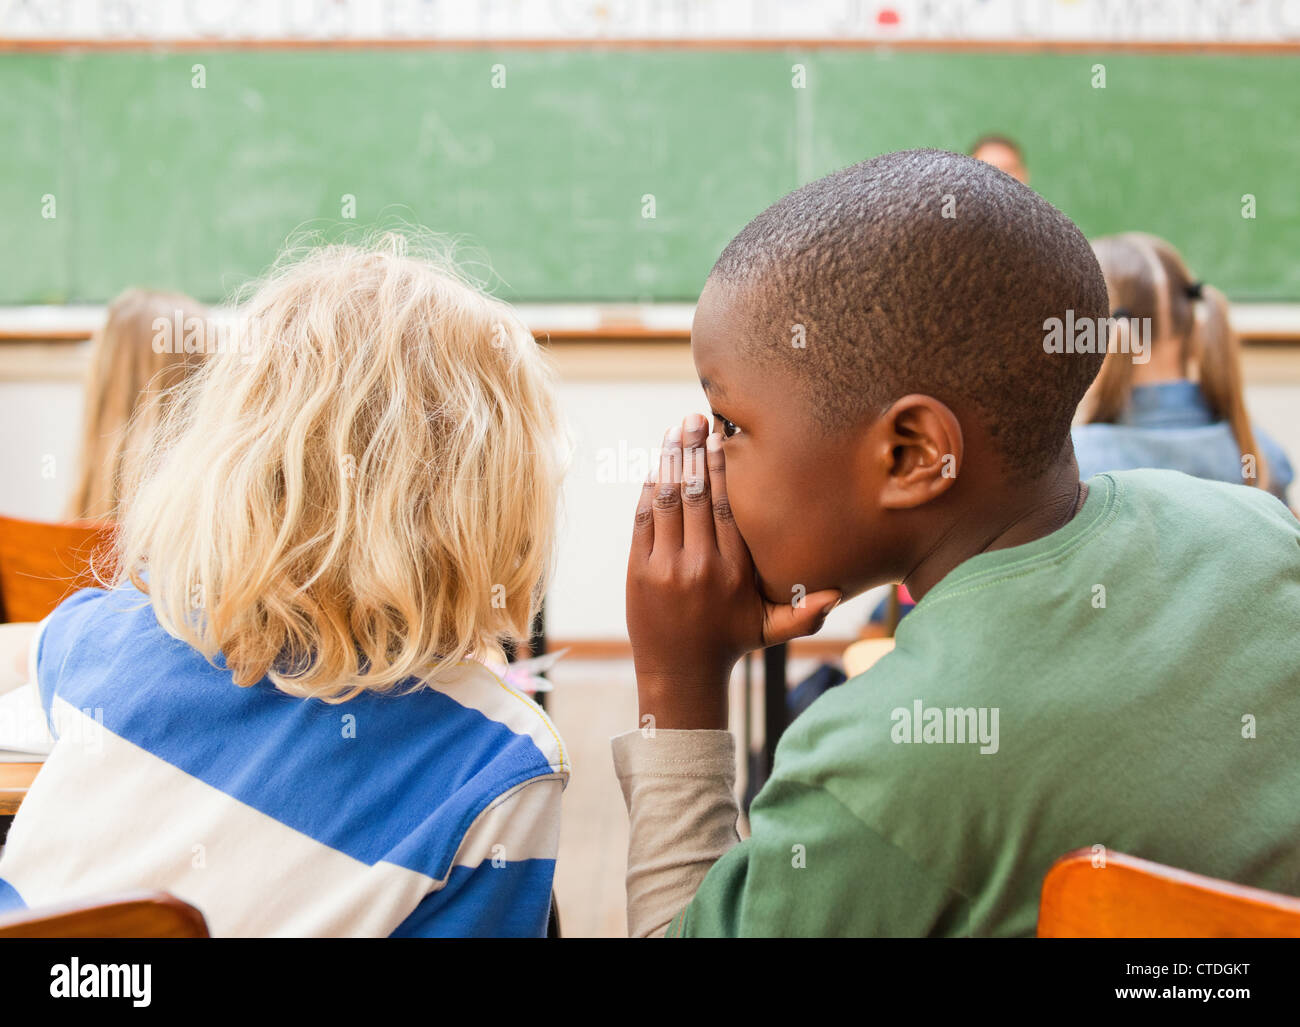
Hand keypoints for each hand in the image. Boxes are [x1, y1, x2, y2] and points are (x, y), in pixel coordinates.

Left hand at [625, 413, 840, 729]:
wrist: (680, 674)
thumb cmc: (728, 644)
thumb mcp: (770, 630)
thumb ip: (803, 613)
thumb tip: (836, 595)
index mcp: (732, 569)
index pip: (725, 505)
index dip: (721, 467)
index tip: (719, 436)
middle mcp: (699, 563)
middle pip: (695, 494)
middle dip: (692, 451)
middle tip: (692, 417)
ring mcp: (666, 566)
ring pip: (667, 501)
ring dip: (669, 462)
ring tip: (673, 431)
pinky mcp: (640, 570)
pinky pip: (644, 520)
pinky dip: (649, 491)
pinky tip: (655, 467)